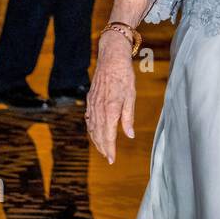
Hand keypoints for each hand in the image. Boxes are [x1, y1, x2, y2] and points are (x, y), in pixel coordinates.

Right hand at [85, 31, 135, 163]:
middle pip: (98, 134)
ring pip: (92, 127)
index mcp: (110, 109)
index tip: (112, 159)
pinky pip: (89, 118)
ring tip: (102, 149)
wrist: (110, 59)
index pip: (108, 135)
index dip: (110, 149)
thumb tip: (130, 135)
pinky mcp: (90, 99)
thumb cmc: (124, 76)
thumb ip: (128, 117)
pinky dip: (91, 129)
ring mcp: (92, 104)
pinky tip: (94, 132)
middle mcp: (99, 109)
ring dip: (96, 140)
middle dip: (103, 147)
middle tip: (108, 158)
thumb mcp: (131, 96)